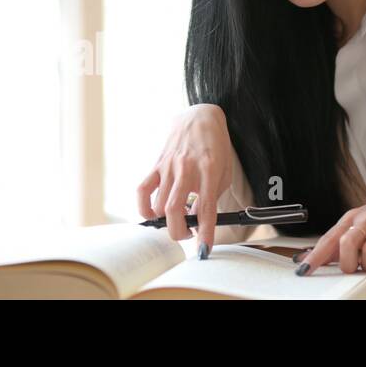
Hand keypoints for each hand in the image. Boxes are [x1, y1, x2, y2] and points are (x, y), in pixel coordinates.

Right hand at [137, 104, 233, 255]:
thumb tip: (196, 220)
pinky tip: (152, 214)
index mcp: (209, 171)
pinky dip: (144, 207)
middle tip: (188, 234)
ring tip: (177, 219)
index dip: (205, 232)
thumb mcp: (223, 172)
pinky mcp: (157, 164)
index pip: (206, 208)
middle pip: (175, 211)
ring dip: (168, 221)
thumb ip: (211, 196)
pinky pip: (143, 190)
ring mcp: (169, 167)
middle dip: (180, 232)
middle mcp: (187, 170)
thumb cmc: (215, 147)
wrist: (200, 117)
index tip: (204, 249)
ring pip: (160, 205)